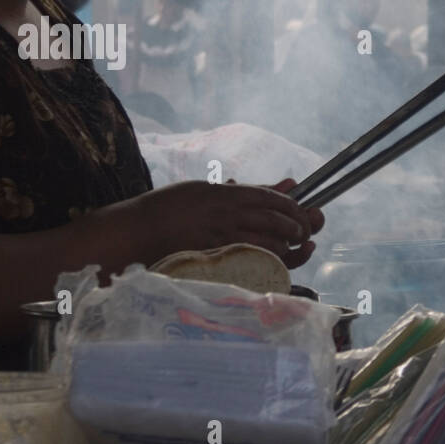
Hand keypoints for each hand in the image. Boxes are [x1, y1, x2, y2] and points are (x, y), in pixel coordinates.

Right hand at [118, 180, 322, 268]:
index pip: (272, 198)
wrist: (138, 229)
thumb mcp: (211, 189)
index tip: (304, 211)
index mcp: (227, 194)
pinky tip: (277, 259)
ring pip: (269, 241)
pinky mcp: (215, 256)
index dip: (294, 207)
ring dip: (288, 245)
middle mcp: (227, 213)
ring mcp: (221, 236)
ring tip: (295, 246)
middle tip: (306, 232)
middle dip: (299, 226)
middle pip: (276, 220)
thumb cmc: (173, 206)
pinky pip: (251, 259)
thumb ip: (250, 190)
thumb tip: (290, 184)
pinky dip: (270, 259)